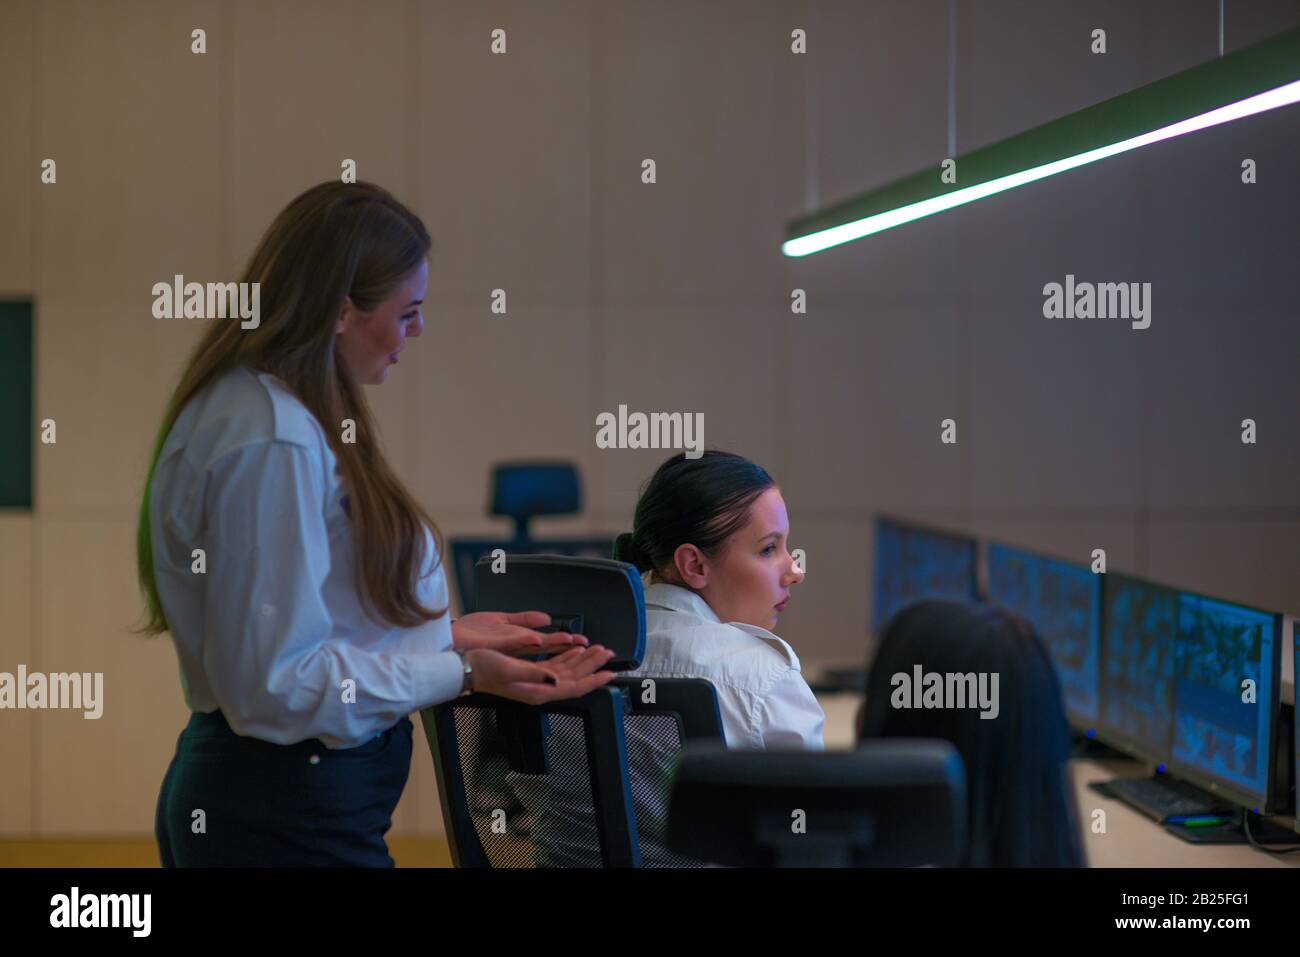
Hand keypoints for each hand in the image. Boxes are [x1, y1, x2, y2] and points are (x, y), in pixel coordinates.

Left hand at [452, 611, 588, 656]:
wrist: (445, 638)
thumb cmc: (469, 632)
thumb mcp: (502, 621)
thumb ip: (525, 619)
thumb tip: (547, 618)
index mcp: (517, 642)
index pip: (548, 644)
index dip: (566, 644)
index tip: (582, 642)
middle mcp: (513, 648)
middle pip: (545, 648)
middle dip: (566, 647)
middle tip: (584, 646)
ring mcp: (503, 648)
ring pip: (532, 647)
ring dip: (551, 645)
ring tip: (568, 642)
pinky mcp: (490, 645)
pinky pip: (510, 643)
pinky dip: (524, 640)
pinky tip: (536, 638)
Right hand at [465, 646, 616, 704]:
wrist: (465, 668)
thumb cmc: (483, 669)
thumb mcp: (509, 670)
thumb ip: (535, 674)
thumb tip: (557, 678)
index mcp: (538, 691)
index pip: (574, 687)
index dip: (594, 680)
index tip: (609, 673)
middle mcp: (541, 687)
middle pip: (575, 678)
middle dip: (593, 665)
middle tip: (608, 653)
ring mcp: (537, 680)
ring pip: (569, 672)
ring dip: (584, 660)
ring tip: (598, 650)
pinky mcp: (532, 672)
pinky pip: (557, 666)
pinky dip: (569, 658)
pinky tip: (575, 651)